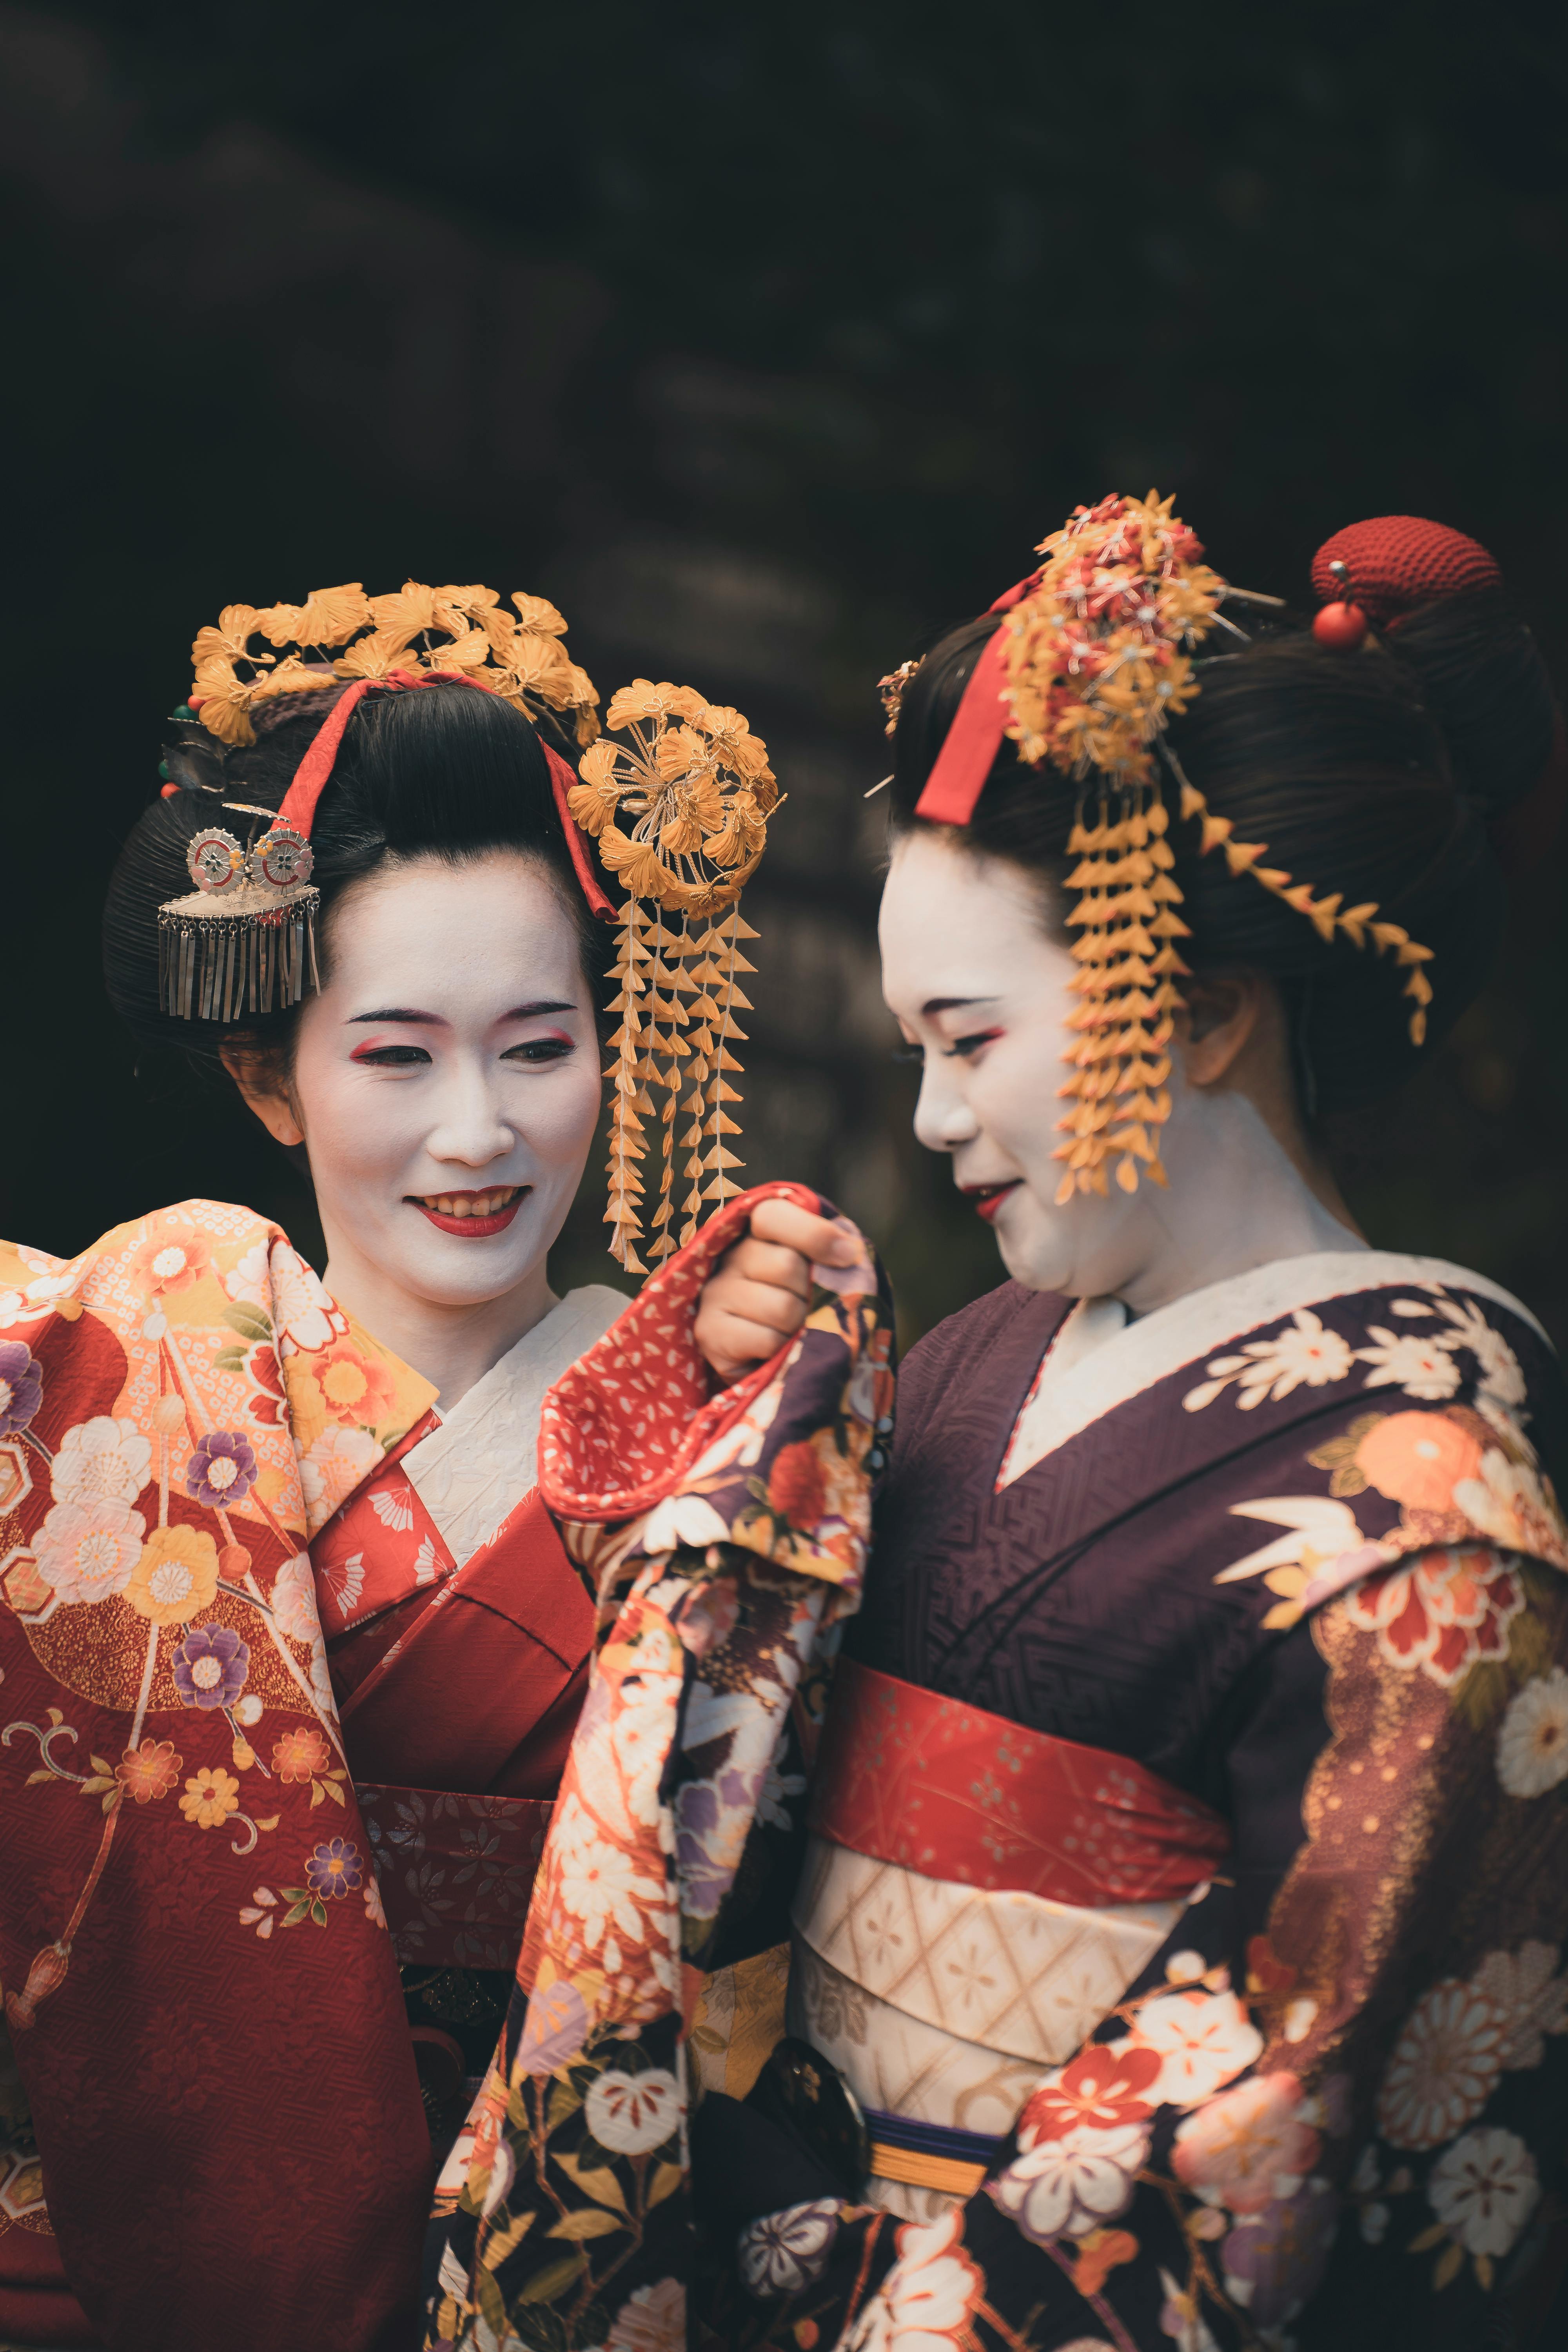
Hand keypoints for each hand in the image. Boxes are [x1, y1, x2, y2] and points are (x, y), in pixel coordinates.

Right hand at [694, 1198, 862, 1382]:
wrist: (773, 1362)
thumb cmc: (804, 1310)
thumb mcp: (822, 1275)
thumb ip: (835, 1254)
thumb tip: (848, 1252)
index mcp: (758, 1235)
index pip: (772, 1215)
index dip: (814, 1233)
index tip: (847, 1256)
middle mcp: (730, 1258)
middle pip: (787, 1264)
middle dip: (812, 1293)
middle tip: (810, 1307)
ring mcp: (715, 1294)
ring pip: (781, 1307)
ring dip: (801, 1326)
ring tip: (794, 1331)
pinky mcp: (710, 1332)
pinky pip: (766, 1339)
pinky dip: (782, 1349)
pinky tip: (776, 1350)